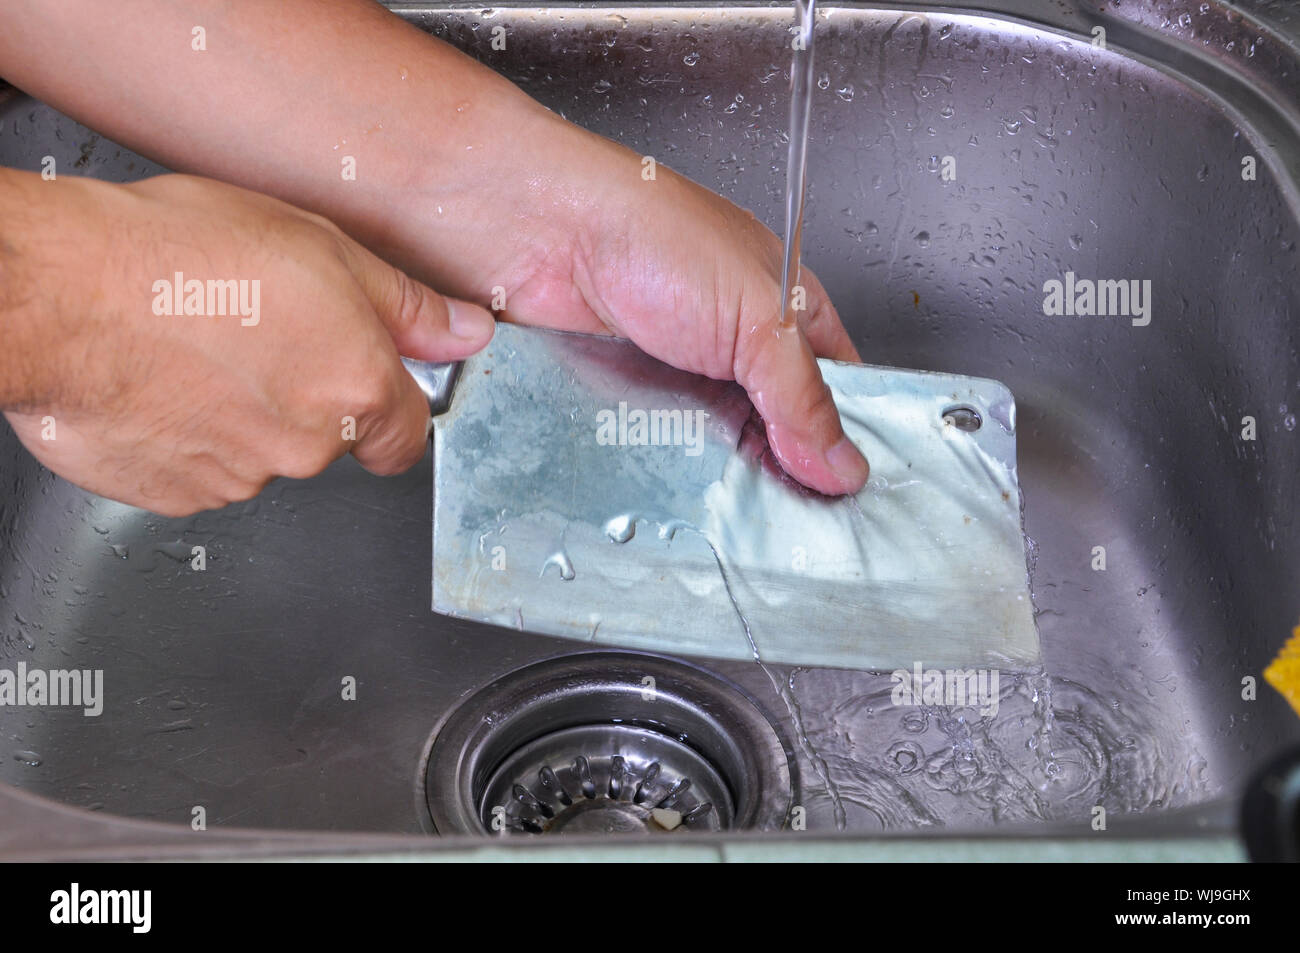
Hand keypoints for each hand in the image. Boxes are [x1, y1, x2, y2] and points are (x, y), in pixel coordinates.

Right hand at [1, 172, 494, 515]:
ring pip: (258, 452)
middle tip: (252, 330)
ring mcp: (236, 478)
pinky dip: (184, 436)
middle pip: (328, 437)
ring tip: (193, 346)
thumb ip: (405, 304)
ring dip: (239, 412)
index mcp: (355, 390)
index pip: (407, 433)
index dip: (389, 407)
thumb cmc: (176, 258)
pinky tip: (158, 381)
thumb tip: (466, 331)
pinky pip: (196, 468)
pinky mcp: (171, 495)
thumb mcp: (321, 248)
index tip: (369, 388)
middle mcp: (305, 447)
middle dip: (302, 394)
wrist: (58, 296)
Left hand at [416, 113, 870, 495]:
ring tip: (731, 500)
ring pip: (715, 444)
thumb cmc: (647, 230)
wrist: (539, 232)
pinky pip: (657, 448)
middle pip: (776, 424)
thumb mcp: (759, 313)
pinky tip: (673, 481)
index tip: (849, 489)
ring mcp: (679, 369)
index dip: (846, 435)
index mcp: (785, 306)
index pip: (836, 383)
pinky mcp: (627, 395)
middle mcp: (733, 339)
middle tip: (789, 506)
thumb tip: (843, 461)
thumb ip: (802, 392)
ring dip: (719, 470)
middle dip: (781, 463)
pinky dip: (665, 466)